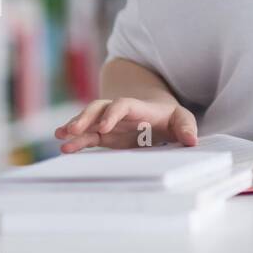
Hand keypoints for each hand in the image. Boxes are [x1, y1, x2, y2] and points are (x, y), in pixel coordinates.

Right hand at [54, 98, 198, 151]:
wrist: (159, 115)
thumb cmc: (171, 118)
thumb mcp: (182, 119)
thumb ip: (186, 127)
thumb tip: (192, 140)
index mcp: (138, 107)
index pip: (122, 105)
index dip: (112, 114)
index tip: (104, 127)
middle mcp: (119, 112)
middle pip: (98, 107)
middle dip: (85, 117)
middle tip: (72, 129)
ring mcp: (109, 122)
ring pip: (88, 120)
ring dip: (75, 126)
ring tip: (60, 136)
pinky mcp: (104, 135)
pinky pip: (88, 136)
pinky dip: (76, 140)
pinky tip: (64, 147)